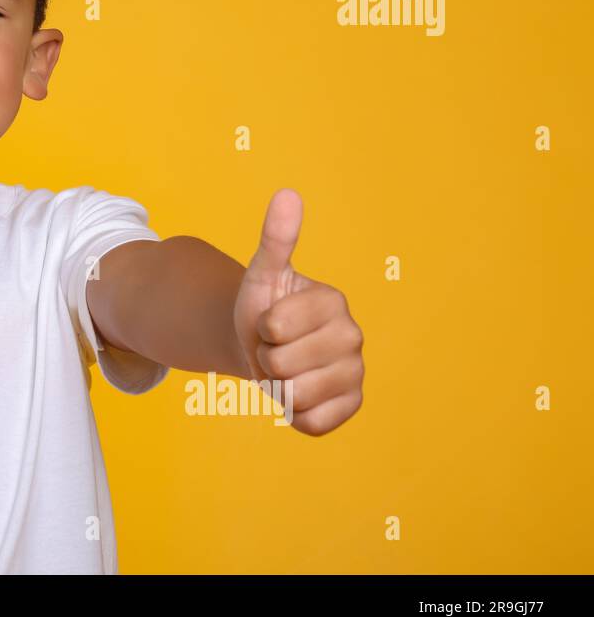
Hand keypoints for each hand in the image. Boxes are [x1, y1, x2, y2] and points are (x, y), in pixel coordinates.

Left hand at [231, 188, 364, 435]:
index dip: (260, 328)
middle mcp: (354, 336)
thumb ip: (275, 238)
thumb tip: (288, 193)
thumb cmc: (263, 307)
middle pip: (284, 364)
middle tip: (275, 348)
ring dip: (278, 387)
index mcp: (333, 301)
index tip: (270, 321)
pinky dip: (294, 413)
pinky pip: (312, 423)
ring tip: (285, 369)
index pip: (275, 328)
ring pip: (296, 395)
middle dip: (266, 359)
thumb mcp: (262, 273)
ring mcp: (356, 373)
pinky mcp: (352, 405)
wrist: (266, 347)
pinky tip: (299, 393)